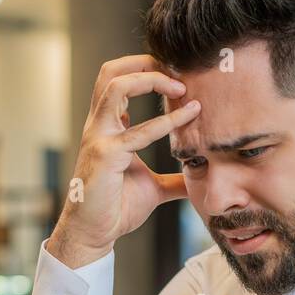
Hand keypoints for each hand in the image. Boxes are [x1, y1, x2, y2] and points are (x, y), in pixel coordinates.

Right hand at [46, 54, 200, 267]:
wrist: (95, 233)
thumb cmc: (117, 207)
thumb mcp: (155, 187)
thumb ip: (176, 179)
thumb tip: (199, 178)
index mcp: (109, 126)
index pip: (120, 80)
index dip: (147, 69)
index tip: (179, 76)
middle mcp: (100, 125)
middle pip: (111, 71)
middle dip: (145, 61)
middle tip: (179, 70)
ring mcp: (100, 137)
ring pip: (117, 87)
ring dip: (151, 79)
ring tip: (181, 86)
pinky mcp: (106, 155)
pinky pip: (138, 131)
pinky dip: (167, 121)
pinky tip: (190, 116)